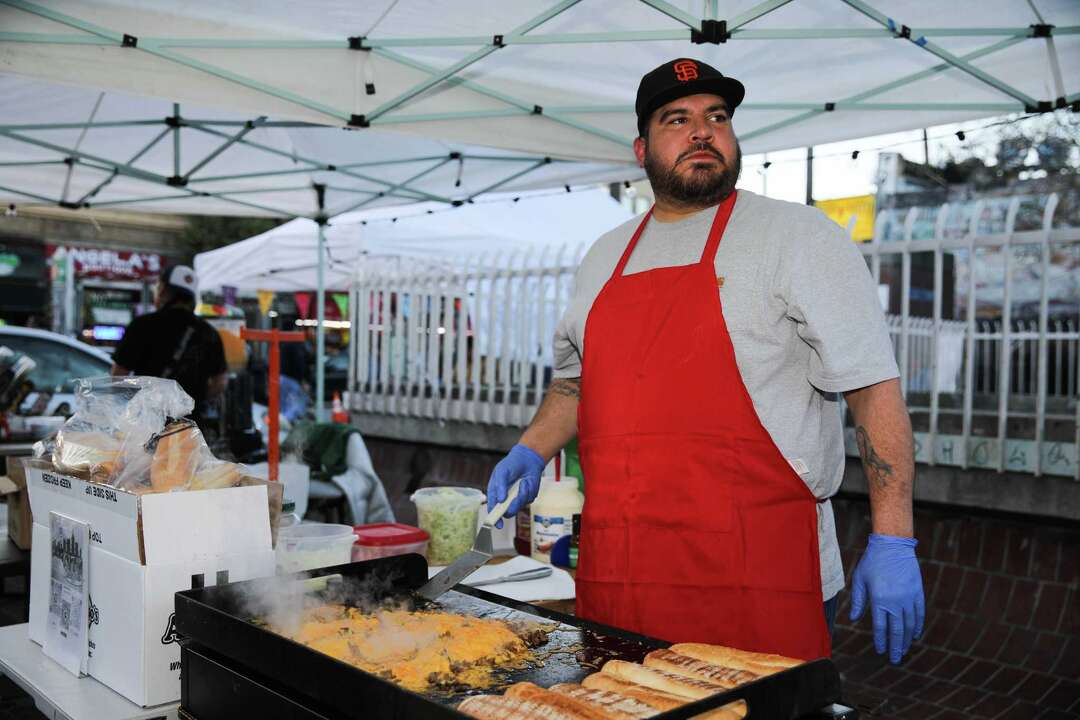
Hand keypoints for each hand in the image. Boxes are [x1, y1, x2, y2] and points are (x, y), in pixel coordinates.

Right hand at [486, 444, 544, 527]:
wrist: (527, 460)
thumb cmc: (511, 464)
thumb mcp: (501, 471)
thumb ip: (500, 485)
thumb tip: (500, 500)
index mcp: (495, 493)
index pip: (493, 509)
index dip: (494, 518)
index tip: (497, 524)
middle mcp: (505, 499)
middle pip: (506, 512)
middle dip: (511, 508)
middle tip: (514, 499)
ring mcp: (516, 499)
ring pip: (518, 506)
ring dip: (520, 496)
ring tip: (521, 483)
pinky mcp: (527, 497)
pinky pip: (527, 500)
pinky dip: (527, 491)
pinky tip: (525, 482)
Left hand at [849, 533, 924, 664]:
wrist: (892, 545)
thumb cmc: (872, 562)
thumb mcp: (860, 580)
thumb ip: (859, 601)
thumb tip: (855, 619)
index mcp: (879, 599)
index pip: (881, 627)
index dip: (881, 641)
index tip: (880, 651)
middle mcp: (895, 601)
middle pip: (897, 630)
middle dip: (895, 646)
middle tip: (895, 659)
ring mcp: (908, 597)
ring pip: (909, 624)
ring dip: (906, 639)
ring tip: (904, 650)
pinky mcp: (917, 592)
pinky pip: (919, 613)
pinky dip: (918, 625)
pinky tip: (915, 634)